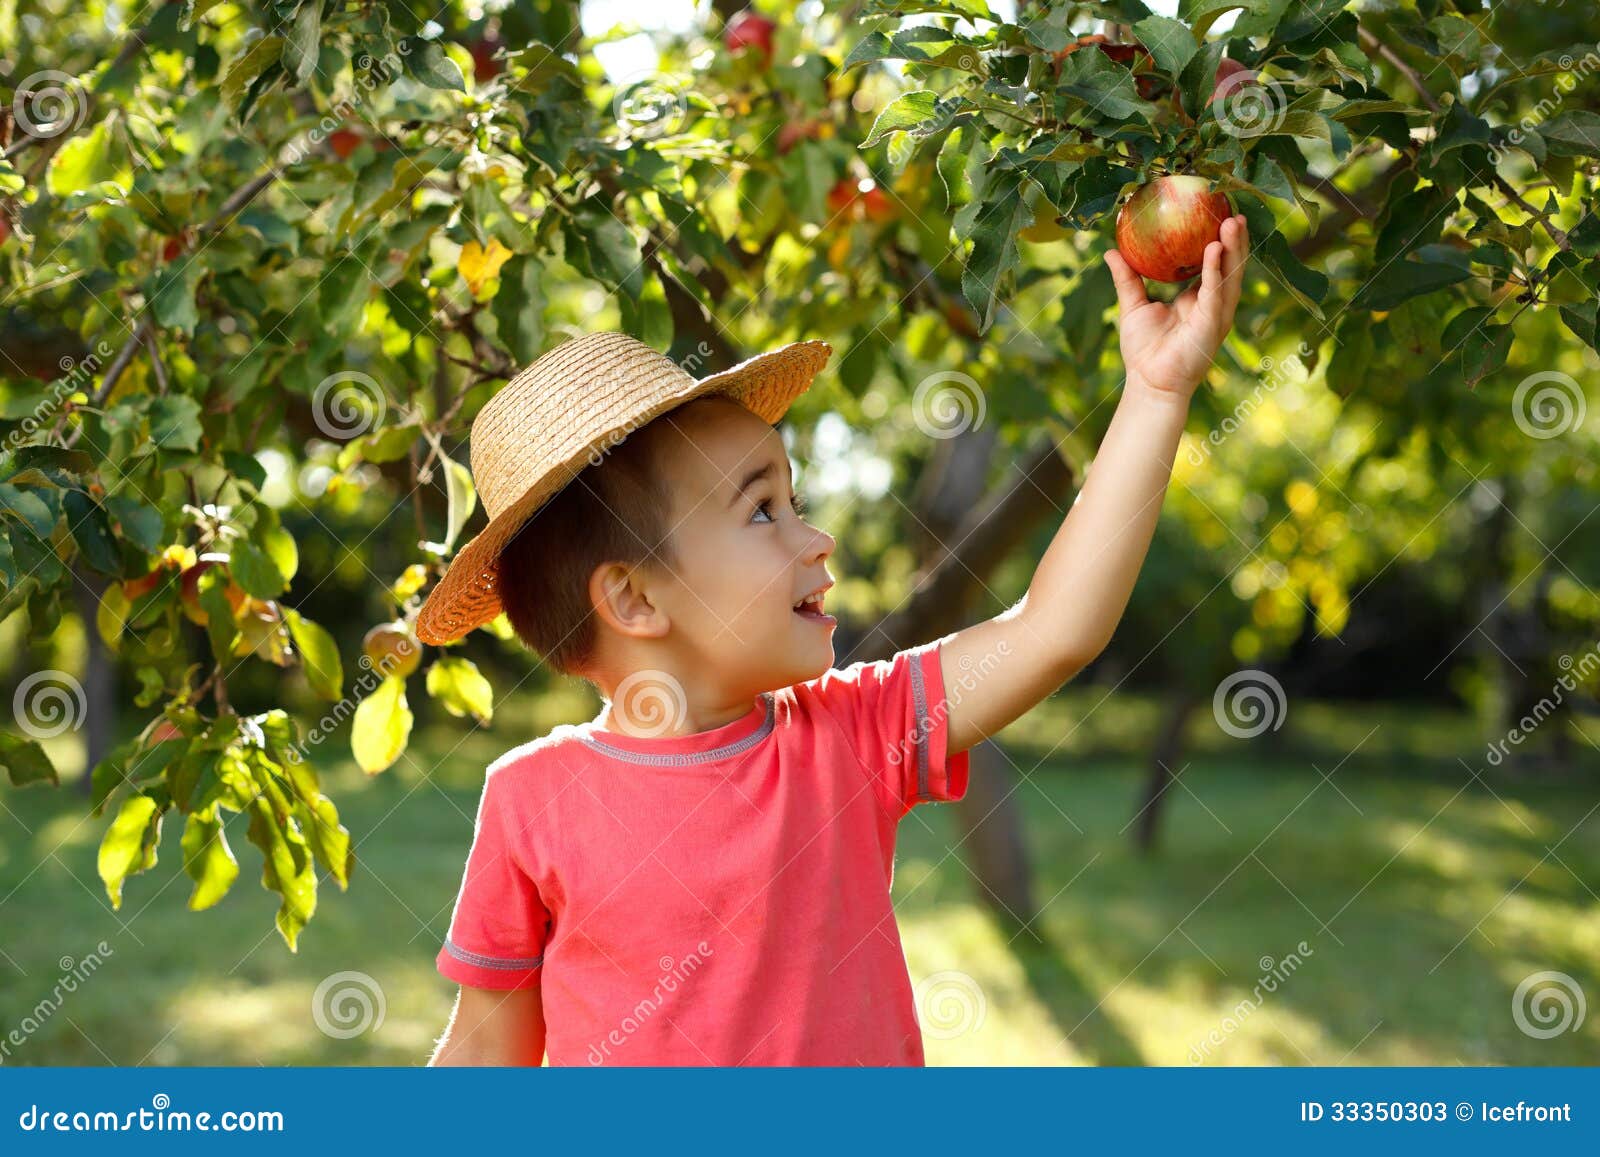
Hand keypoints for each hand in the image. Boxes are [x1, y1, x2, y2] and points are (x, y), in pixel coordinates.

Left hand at [1104, 214, 1248, 399]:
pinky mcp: (1211, 325)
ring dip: (1233, 248)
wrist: (1148, 384)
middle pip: (1229, 265)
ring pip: (1231, 275)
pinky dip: (1216, 271)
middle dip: (1234, 238)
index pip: (1213, 263)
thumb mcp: (1133, 305)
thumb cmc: (1143, 351)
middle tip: (1232, 208)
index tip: (1216, 212)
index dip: (1218, 239)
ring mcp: (1216, 314)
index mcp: (1198, 298)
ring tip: (1233, 221)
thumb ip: (1126, 278)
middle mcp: (1213, 304)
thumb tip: (1111, 250)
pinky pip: (1216, 293)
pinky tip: (1213, 250)